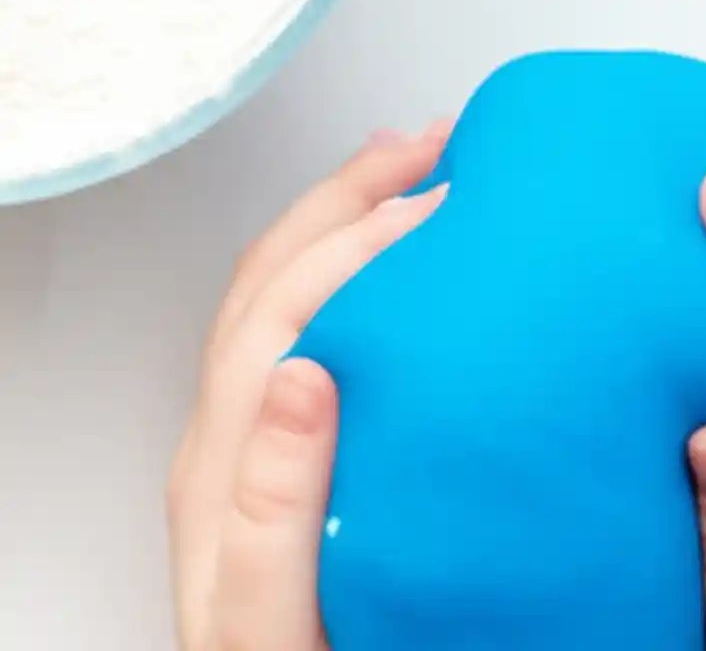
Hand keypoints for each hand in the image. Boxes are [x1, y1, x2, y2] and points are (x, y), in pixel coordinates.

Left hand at [166, 123, 451, 649]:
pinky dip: (345, 266)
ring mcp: (251, 439)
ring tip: (414, 165)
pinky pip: (299, 329)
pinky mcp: (278, 452)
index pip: (280, 315)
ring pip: (282, 293)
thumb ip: (272, 511)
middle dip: (352, 194)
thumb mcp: (272, 619)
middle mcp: (229, 441)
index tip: (438, 198)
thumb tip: (303, 384)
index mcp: (227, 470)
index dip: (353, 240)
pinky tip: (399, 257)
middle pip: (275, 280)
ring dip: (343, 214)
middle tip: (438, 142)